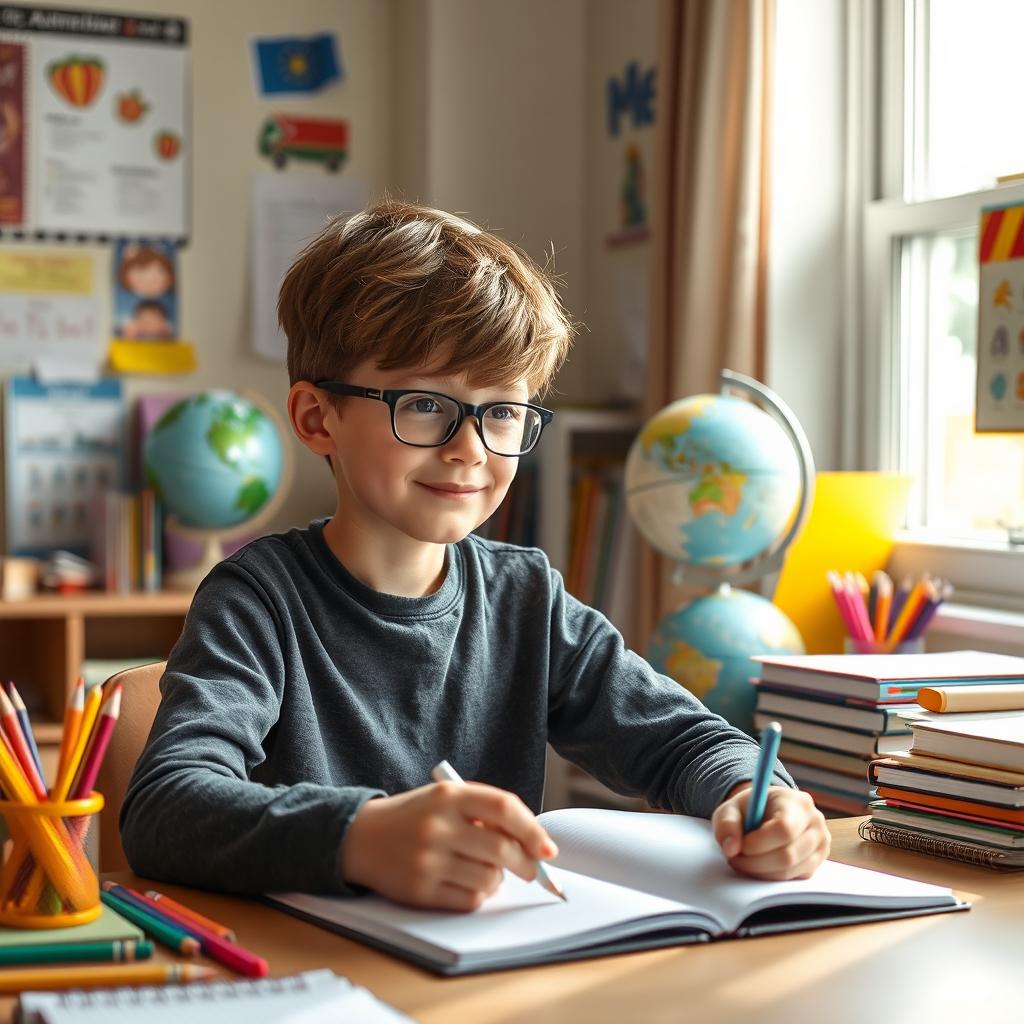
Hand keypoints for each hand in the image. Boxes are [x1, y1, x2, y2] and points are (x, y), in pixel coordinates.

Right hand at [340, 781, 557, 910]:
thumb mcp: (445, 799)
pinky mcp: (419, 890)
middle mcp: (438, 825)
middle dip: (526, 863)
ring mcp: (427, 859)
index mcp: (448, 795)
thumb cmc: (414, 817)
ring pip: (489, 878)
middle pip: (502, 849)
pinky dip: (479, 895)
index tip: (548, 848)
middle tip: (532, 868)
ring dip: (498, 880)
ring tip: (486, 871)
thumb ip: (484, 812)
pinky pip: (469, 900)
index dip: (533, 829)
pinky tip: (469, 884)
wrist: (359, 837)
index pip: (504, 808)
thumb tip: (533, 844)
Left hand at [711, 785, 829, 880]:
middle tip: (735, 858)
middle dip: (755, 862)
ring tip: (742, 860)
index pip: (784, 828)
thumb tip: (731, 848)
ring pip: (789, 870)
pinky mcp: (816, 863)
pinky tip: (758, 864)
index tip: (739, 846)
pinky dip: (770, 876)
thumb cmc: (751, 809)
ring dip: (760, 871)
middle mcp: (815, 823)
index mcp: (797, 802)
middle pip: (788, 854)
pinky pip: (792, 878)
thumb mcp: (732, 808)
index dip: (759, 843)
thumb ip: (727, 824)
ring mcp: (820, 845)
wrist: (768, 812)